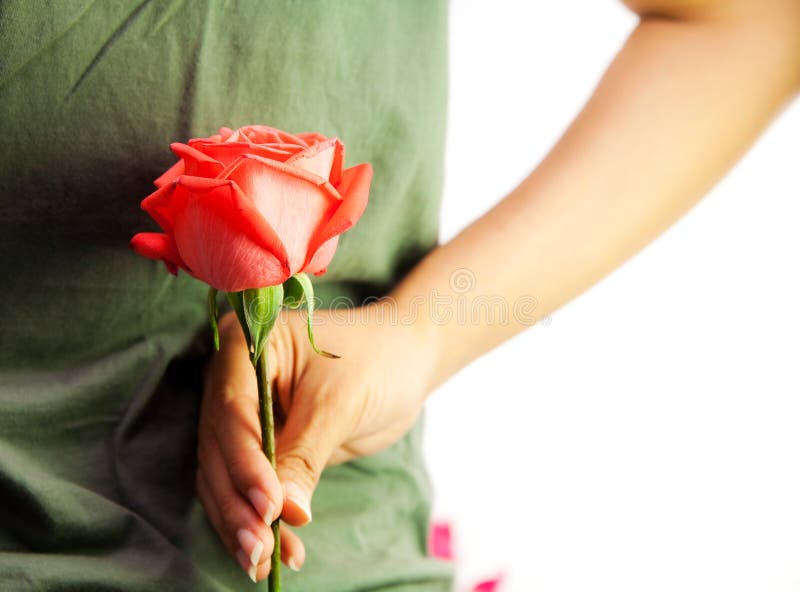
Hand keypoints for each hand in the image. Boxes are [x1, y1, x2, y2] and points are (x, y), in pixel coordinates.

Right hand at [195, 301, 435, 581]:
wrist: (404, 358)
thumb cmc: (377, 361)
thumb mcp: (340, 405)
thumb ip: (304, 457)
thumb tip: (282, 514)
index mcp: (245, 348)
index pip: (233, 415)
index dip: (246, 467)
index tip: (269, 509)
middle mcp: (231, 380)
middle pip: (219, 452)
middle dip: (239, 505)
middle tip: (259, 550)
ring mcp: (242, 415)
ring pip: (224, 478)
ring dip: (242, 524)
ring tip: (264, 564)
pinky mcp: (260, 445)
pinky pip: (246, 488)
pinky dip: (257, 521)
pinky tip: (277, 552)